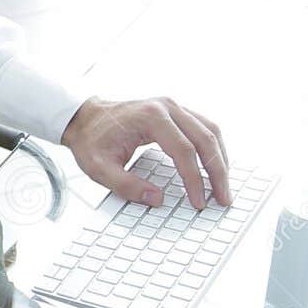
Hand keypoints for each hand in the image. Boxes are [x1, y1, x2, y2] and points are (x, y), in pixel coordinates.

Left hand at [61, 96, 230, 209]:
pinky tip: (216, 167)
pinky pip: (204, 128)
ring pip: (210, 131)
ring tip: (223, 186)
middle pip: (205, 139)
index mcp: (150, 117)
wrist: (83, 117)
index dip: (195, 179)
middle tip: (223, 198)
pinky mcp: (175, 112)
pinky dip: (213, 148)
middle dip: (217, 172)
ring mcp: (173, 107)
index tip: (199, 201)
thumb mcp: (98, 168)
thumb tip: (158, 199)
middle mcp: (166, 107)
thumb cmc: (91, 139)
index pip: (184, 151)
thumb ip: (125, 185)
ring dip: (221, 159)